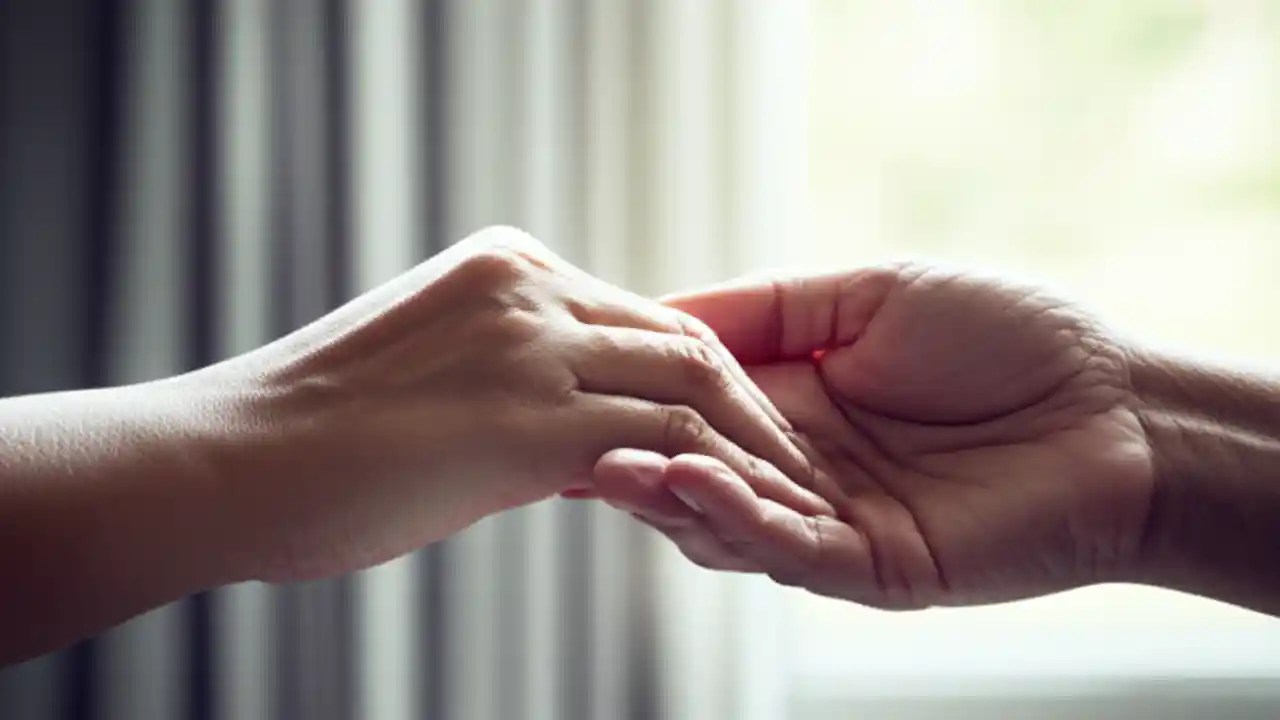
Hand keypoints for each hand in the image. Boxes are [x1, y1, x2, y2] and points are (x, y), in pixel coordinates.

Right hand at [198, 227, 829, 582]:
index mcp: (509, 265)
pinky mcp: (528, 420)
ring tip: (796, 497)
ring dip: (753, 446)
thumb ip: (524, 392)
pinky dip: (714, 483)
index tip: (743, 427)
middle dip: (751, 407)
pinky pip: (661, 445)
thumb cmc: (314, 436)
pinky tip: (746, 522)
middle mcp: (531, 287)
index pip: (643, 314)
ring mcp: (531, 346)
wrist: (226, 461)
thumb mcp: (437, 381)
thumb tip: (599, 446)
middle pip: (685, 340)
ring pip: (690, 385)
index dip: (704, 375)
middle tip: (796, 462)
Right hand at [594, 265, 1153, 608]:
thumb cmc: (1008, 335)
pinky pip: (788, 549)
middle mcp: (801, 465)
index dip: (632, 391)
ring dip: (668, 490)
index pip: (691, 399)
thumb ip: (770, 305)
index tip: (563, 374)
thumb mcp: (869, 291)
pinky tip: (692, 477)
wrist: (1117, 406)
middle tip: (560, 433)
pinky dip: (736, 517)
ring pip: (725, 518)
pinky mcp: (870, 567)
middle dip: (630, 451)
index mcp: (796, 397)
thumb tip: (664, 306)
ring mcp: (830, 521)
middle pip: (693, 465)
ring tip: (612, 461)